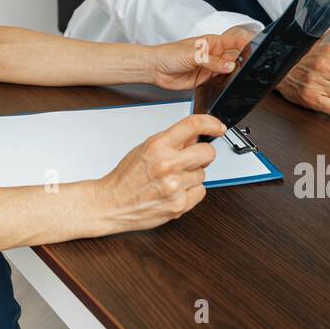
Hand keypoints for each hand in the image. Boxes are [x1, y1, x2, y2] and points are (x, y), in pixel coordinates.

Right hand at [95, 113, 225, 232]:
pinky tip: (176, 191)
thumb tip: (195, 135)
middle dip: (203, 154)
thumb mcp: (145, 148)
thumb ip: (171, 141)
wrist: (112, 203)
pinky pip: (201, 191)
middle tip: (192, 158)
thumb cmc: (126, 177)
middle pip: (207, 152)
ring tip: (173, 179)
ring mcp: (175, 186)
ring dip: (192, 175)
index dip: (211, 124)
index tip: (217, 128)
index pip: (193, 125)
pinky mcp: (179, 205)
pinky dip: (191, 191)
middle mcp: (168, 164)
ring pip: (203, 174)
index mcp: (158, 146)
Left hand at [149, 28, 254, 89]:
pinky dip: (225, 85)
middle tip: (246, 69)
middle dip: (242, 63)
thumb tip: (230, 65)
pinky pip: (220, 82)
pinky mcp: (206, 80)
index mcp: (211, 42)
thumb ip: (212, 61)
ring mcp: (210, 68)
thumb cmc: (169, 54)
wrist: (155, 69)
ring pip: (229, 71)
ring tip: (236, 78)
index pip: (234, 41)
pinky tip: (226, 86)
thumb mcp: (193, 55)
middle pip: (235, 58)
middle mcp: (213, 55)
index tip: (255, 50)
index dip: (246, 44)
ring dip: (233, 75)